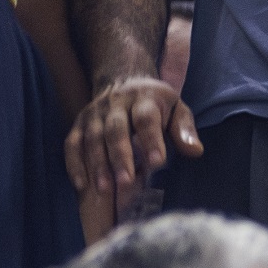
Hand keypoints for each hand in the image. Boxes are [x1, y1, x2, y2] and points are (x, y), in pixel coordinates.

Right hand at [64, 76, 199, 223]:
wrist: (123, 79)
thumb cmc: (156, 104)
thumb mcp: (176, 109)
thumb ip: (184, 130)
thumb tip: (195, 151)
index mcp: (143, 98)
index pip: (145, 119)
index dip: (150, 140)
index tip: (157, 163)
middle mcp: (115, 104)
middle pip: (115, 130)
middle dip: (120, 156)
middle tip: (126, 182)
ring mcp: (94, 114)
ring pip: (92, 138)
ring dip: (97, 163)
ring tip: (104, 188)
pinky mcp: (79, 124)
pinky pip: (72, 144)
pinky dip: (74, 164)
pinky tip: (81, 185)